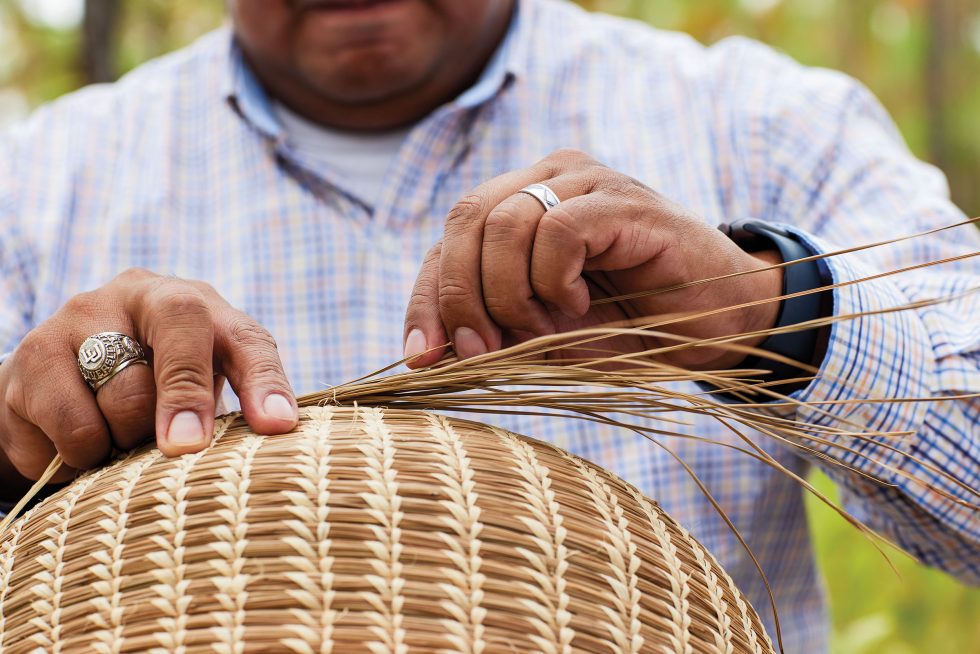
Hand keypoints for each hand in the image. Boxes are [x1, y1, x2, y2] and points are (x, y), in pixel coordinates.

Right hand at [0, 268, 297, 493]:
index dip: (264, 382)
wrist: (56, 380)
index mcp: (198, 304)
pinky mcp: (33, 355)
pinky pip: (74, 428)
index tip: (277, 426)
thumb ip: (235, 396)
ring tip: (123, 439)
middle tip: (185, 447)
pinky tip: (84, 444)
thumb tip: (278, 430)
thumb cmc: (149, 385)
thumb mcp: (201, 381)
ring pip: (126, 398)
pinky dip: (84, 455)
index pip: (245, 338)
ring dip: (130, 440)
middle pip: (183, 342)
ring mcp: (82, 317)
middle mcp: (142, 294)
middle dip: (188, 401)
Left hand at [404, 149, 782, 368]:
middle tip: (483, 351)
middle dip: (459, 297)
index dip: (427, 297)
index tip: (423, 358)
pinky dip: (554, 281)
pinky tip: (580, 303)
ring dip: (509, 295)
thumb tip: (425, 352)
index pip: (450, 237)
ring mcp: (586, 180)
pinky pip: (556, 231)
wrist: (719, 324)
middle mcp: (549, 177)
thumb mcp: (544, 336)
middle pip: (464, 220)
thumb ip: (491, 329)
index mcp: (523, 201)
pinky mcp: (622, 198)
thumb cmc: (630, 327)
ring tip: (548, 325)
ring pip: (504, 224)